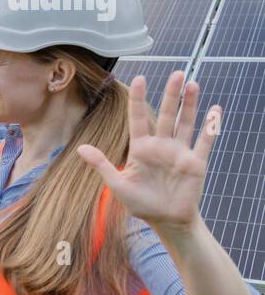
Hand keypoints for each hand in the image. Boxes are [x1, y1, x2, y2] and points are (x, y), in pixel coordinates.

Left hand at [77, 72, 221, 231]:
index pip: (139, 118)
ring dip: (190, 104)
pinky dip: (210, 126)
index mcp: (141, 148)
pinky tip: (215, 110)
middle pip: (167, 114)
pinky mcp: (196, 162)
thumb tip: (80, 148)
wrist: (166, 221)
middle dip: (171, 94)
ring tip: (193, 84)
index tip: (140, 78)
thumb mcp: (118, 185)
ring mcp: (179, 152)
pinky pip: (204, 141)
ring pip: (185, 122)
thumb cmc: (141, 204)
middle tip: (177, 73)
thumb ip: (102, 165)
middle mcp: (161, 146)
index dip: (140, 99)